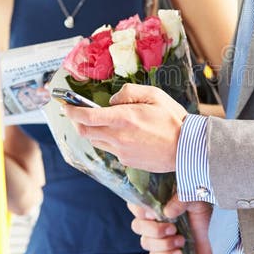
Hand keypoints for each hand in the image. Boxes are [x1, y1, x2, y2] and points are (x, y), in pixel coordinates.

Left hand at [62, 83, 185, 171]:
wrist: (187, 148)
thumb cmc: (173, 120)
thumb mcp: (154, 95)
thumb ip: (128, 92)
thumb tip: (112, 100)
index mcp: (123, 118)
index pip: (86, 117)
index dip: (72, 111)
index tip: (66, 105)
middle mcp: (118, 137)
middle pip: (85, 132)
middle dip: (76, 122)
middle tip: (77, 113)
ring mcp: (121, 151)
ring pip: (95, 141)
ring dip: (91, 131)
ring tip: (99, 122)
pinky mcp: (127, 161)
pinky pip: (110, 149)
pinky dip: (108, 140)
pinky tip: (120, 134)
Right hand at [129, 195, 213, 253]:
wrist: (222, 234)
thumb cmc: (207, 211)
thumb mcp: (197, 199)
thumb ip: (182, 200)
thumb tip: (167, 212)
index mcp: (158, 202)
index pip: (136, 204)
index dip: (140, 210)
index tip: (154, 214)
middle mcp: (155, 219)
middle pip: (137, 226)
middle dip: (153, 230)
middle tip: (173, 228)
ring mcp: (159, 237)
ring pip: (145, 243)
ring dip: (163, 244)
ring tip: (181, 240)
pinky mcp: (165, 252)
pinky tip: (180, 253)